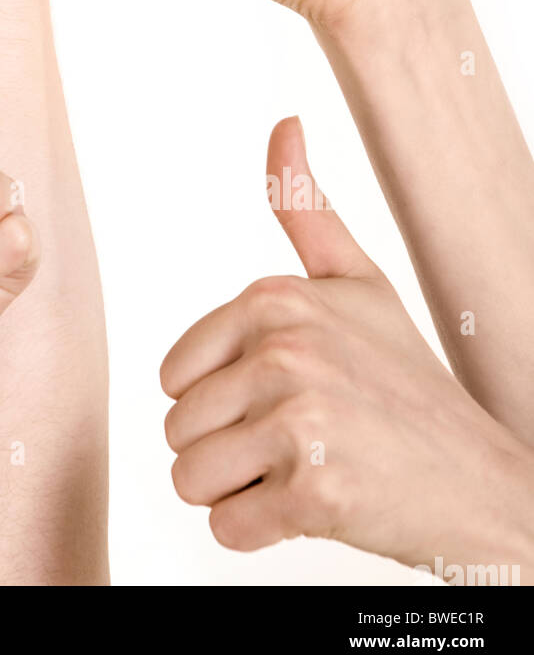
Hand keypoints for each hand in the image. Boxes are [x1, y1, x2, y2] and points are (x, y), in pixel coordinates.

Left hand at [160, 118, 533, 572]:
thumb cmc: (405, 381)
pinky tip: (314, 508)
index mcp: (273, 298)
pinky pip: (227, 529)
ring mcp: (299, 421)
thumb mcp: (357, 281)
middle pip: (177, 430)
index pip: (173, 376)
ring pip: (190, 479)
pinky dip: (262, 532)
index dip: (221, 401)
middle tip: (297, 441)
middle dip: (227, 450)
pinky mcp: (314, 493)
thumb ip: (303, 207)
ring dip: (239, 492)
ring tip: (301, 470)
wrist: (481, 478)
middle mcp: (283, 350)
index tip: (283, 398)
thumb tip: (284, 122)